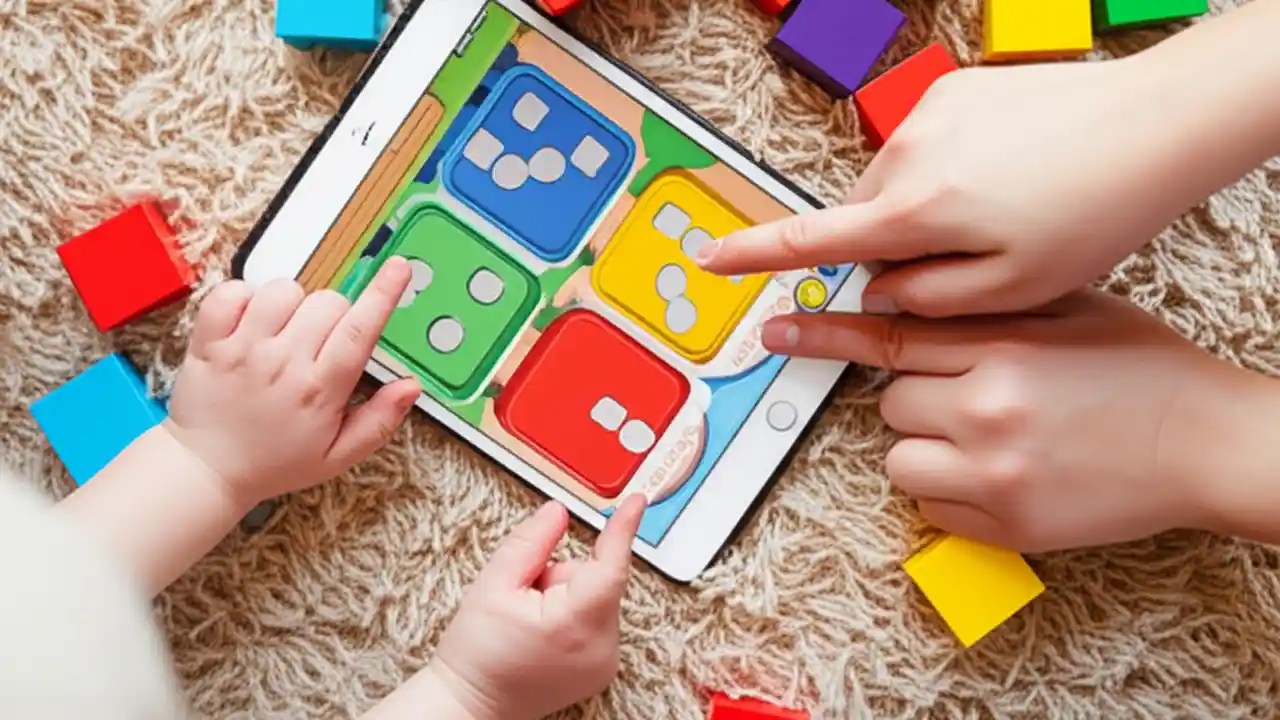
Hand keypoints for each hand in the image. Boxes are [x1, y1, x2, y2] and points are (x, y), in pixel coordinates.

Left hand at [164, 258, 420, 508]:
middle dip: (336, 311)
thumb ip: (379, 421)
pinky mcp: (209, 341)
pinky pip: (232, 291)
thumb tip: (412, 386)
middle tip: (321, 342)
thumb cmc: (276, 461)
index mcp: (319, 391)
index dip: (383, 294)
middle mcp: (282, 364)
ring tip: (285, 331)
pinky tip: (250, 321)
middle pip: (327, 303)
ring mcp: (242, 349)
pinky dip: (244, 295)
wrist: (207, 471)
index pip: (359, 330)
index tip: (399, 267)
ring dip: (292, 302)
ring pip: (283, 290)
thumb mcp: (338, 456)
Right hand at [425, 497, 645, 719]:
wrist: (472, 705)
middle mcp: (600, 647)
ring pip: (597, 597)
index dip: (623, 530)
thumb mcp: (493, 585)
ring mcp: (605, 661)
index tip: (637, 501)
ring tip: (530, 621)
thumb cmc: (477, 654)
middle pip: (598, 579)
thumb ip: (531, 543)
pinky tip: (544, 633)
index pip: (610, 566)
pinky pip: (597, 619)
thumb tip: (558, 512)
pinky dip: (574, 615)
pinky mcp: (603, 667)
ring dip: (567, 596)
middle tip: (526, 597)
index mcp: (574, 624)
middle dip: (564, 574)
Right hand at [699, 58, 1235, 316]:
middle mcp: (906, 156)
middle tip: (958, 262)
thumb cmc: (1089, 212)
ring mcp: (927, 115)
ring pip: (892, 181)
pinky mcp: (952, 90)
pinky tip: (1004, 176)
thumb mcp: (1008, 290)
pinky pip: (923, 143)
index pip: (808, 240)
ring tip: (996, 213)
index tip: (710, 258)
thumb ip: (925, 299)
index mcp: (913, 212)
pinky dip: (947, 167)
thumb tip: (879, 291)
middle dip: (887, 246)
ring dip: (921, 207)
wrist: (1149, 126)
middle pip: (859, 216)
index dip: (752, 255)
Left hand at [759, 292, 1279, 550]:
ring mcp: (994, 472)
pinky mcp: (1004, 525)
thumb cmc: (1139, 371)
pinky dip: (951, 490)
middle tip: (975, 396)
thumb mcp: (1063, 310)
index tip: (778, 331)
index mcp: (1001, 346)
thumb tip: (905, 301)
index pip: (886, 337)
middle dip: (920, 397)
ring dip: (927, 447)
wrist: (1203, 443)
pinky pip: (930, 505)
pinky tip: (1002, 472)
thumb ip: (982, 308)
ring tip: (989, 439)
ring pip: (899, 458)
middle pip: (890, 401)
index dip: (825, 333)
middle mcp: (988, 408)